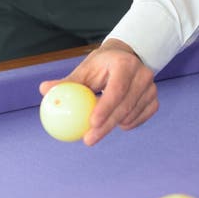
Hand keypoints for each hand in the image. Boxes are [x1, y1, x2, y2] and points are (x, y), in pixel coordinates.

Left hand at [39, 38, 158, 145]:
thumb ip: (67, 82)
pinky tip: (115, 123)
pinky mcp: (154, 98)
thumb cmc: (101, 65)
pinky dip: (127, 124)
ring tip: (97, 128)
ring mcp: (151, 87)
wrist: (127, 58)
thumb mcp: (85, 69)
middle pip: (125, 105)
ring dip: (114, 125)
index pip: (117, 88)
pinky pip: (140, 118)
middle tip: (88, 140)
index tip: (90, 123)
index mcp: (124, 64)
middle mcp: (142, 74)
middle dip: (106, 126)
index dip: (106, 107)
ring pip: (132, 115)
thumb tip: (44, 90)